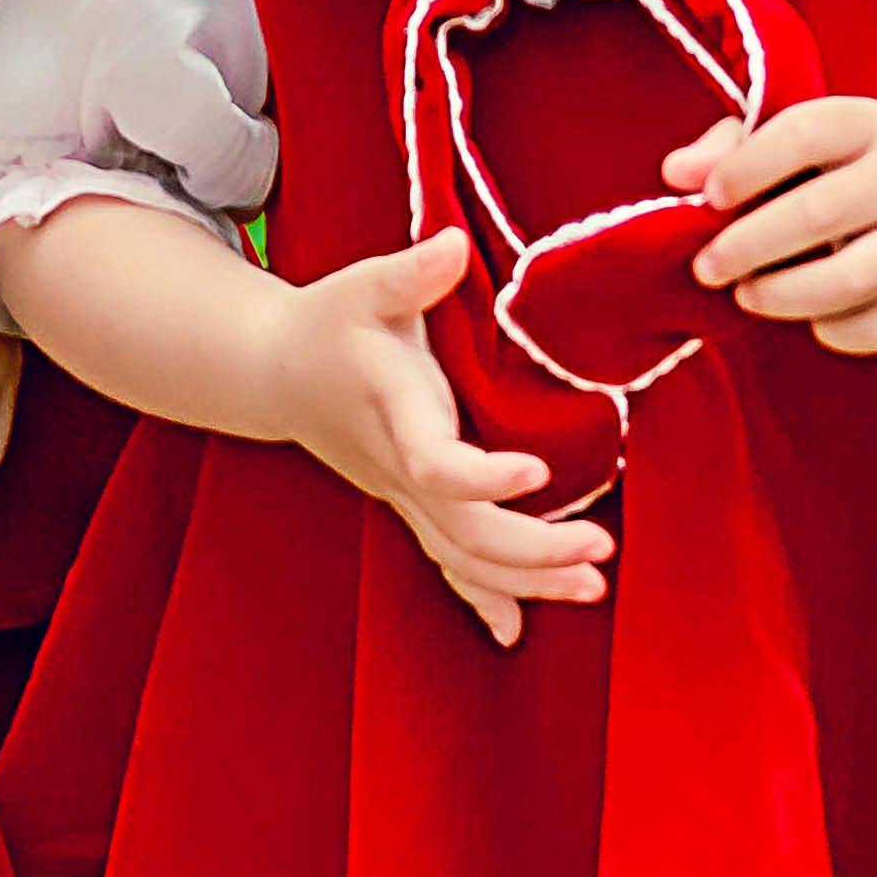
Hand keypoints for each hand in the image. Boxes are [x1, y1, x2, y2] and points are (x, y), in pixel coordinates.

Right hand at [266, 227, 611, 651]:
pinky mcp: (409, 504)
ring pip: (461, 557)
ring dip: (527, 580)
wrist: (277, 372)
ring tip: (592, 586)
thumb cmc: (330, 323)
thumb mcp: (363, 284)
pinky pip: (447, 563)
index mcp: (394, 414)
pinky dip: (481, 597)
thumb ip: (410, 273)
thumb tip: (453, 246)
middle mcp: (398, 469)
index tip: (538, 469)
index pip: (436, 463)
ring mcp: (403, 495)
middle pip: (463, 531)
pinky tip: (513, 631)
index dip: (484, 476)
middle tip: (599, 549)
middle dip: (533, 549)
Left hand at [667, 92, 876, 355]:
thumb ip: (726, 150)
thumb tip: (677, 173)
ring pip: (851, 279)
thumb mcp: (785, 141)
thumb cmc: (831, 171)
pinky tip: (811, 321)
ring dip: (784, 296)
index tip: (708, 198)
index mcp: (867, 122)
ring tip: (746, 296)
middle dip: (748, 246)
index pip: (804, 134)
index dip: (748, 166)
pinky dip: (837, 332)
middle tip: (706, 269)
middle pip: (820, 213)